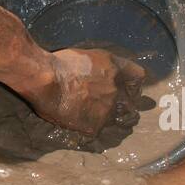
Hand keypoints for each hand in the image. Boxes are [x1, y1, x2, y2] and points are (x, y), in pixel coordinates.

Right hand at [30, 47, 145, 138]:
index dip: (133, 84)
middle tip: (106, 105)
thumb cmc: (60, 63)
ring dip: (106, 117)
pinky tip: (77, 120)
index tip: (127, 89)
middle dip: (121, 105)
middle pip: (130, 103)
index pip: (138, 77)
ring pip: (115, 119)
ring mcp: (108, 109)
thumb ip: (103, 68)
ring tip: (90, 114)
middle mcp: (117, 89)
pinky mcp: (96, 125)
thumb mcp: (88, 56)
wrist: (46, 80)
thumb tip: (104, 75)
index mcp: (116, 68)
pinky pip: (98, 128)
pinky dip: (89, 125)